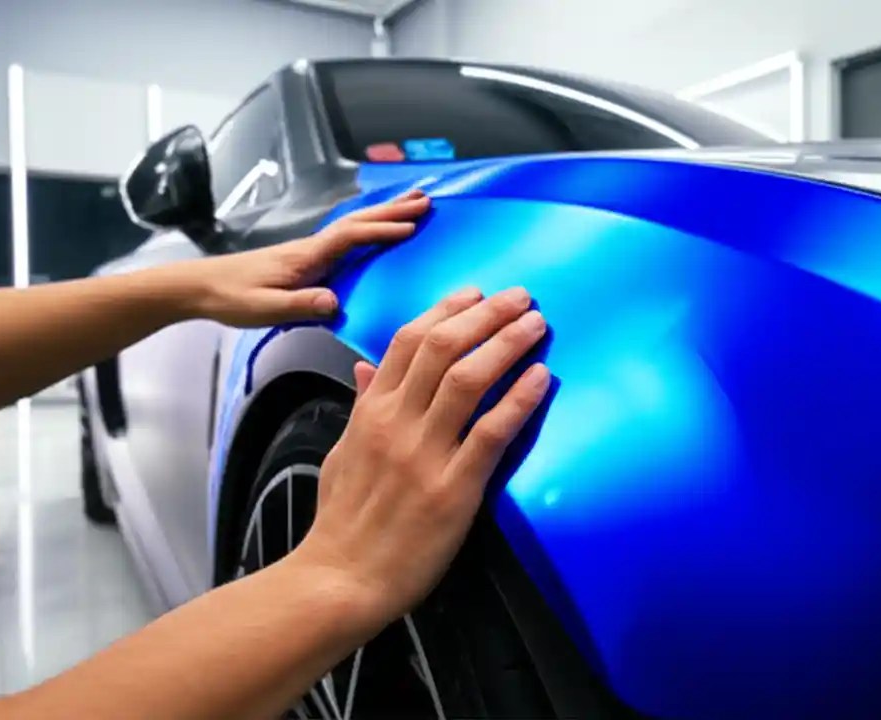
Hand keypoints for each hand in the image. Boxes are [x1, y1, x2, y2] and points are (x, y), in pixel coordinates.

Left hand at [162, 189, 430, 326]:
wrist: (201, 287)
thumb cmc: (232, 298)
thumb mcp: (266, 309)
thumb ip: (301, 305)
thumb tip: (336, 303)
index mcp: (306, 257)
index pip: (350, 236)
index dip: (381, 230)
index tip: (412, 226)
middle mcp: (311, 247)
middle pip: (358, 221)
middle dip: (393, 210)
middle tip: (427, 200)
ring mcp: (309, 250)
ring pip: (353, 224)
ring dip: (384, 213)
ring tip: (413, 203)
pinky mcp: (307, 257)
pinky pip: (347, 236)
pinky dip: (369, 226)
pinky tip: (378, 228)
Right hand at [289, 286, 551, 627]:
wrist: (341, 580)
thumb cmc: (344, 521)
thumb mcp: (344, 451)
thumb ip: (361, 405)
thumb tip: (365, 365)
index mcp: (371, 412)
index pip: (408, 341)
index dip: (446, 310)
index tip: (476, 293)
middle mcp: (397, 424)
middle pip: (442, 348)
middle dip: (485, 315)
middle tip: (520, 297)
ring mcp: (424, 455)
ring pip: (466, 380)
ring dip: (505, 344)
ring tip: (535, 324)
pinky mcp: (452, 489)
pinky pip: (489, 434)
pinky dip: (517, 400)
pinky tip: (540, 377)